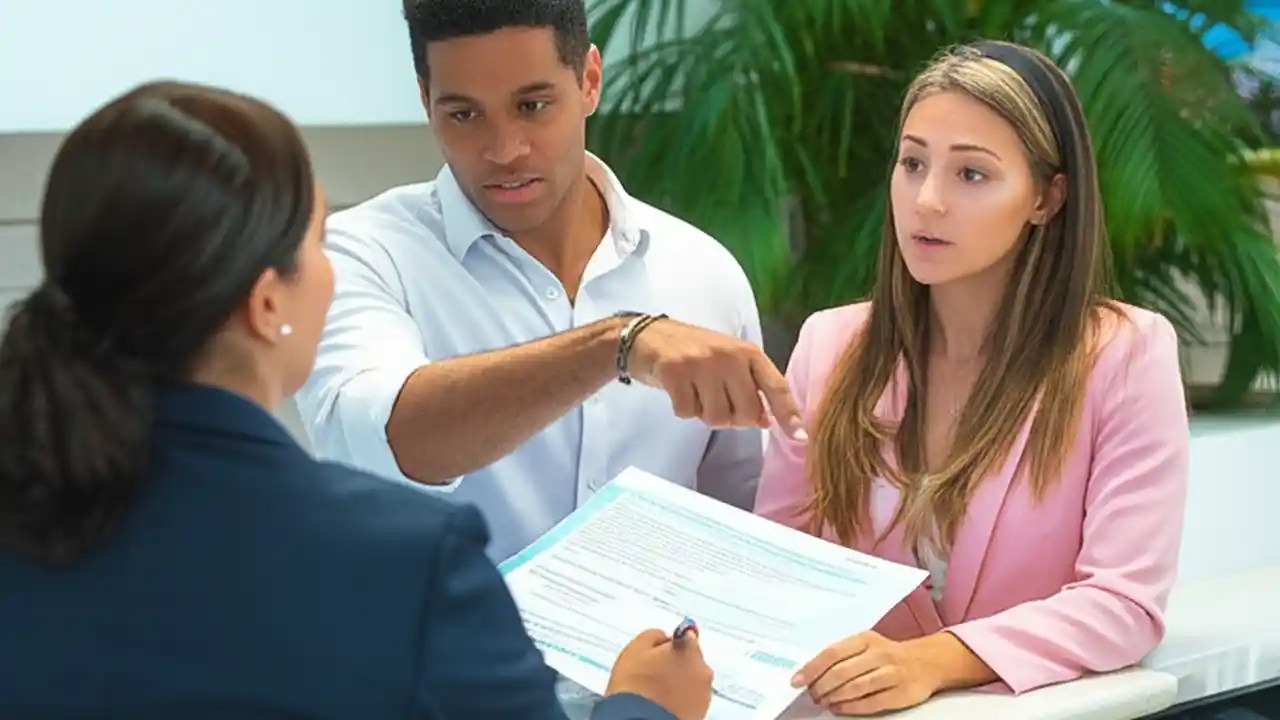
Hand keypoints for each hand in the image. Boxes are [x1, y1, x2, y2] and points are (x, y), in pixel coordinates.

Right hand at [605, 628, 713, 719]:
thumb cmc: (635, 684)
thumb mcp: (636, 649)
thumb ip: (654, 636)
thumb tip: (665, 638)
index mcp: (688, 650)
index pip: (686, 636)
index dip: (671, 645)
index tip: (658, 654)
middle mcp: (702, 670)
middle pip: (692, 660)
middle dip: (677, 664)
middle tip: (654, 675)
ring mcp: (704, 694)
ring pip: (693, 682)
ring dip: (681, 683)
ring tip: (658, 694)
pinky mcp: (701, 714)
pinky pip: (692, 701)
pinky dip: (682, 700)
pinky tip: (664, 705)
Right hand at [627, 318, 806, 440]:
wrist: (648, 336)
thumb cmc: (694, 352)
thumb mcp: (728, 362)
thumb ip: (750, 388)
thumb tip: (767, 422)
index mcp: (748, 352)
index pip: (776, 386)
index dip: (789, 414)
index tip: (801, 438)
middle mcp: (728, 356)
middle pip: (746, 413)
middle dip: (733, 418)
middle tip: (718, 402)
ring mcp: (701, 363)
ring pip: (717, 417)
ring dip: (705, 415)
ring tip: (697, 393)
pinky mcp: (675, 371)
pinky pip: (688, 413)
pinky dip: (683, 409)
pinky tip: (679, 391)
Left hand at [791, 631, 939, 715]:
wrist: (927, 661)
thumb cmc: (887, 654)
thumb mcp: (865, 646)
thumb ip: (842, 656)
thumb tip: (810, 673)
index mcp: (865, 639)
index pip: (832, 653)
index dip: (812, 668)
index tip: (797, 681)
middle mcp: (879, 654)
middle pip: (842, 672)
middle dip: (821, 686)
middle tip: (812, 695)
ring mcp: (891, 673)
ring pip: (856, 687)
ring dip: (835, 697)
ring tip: (824, 702)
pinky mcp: (901, 693)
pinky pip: (871, 702)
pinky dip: (852, 707)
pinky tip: (840, 708)